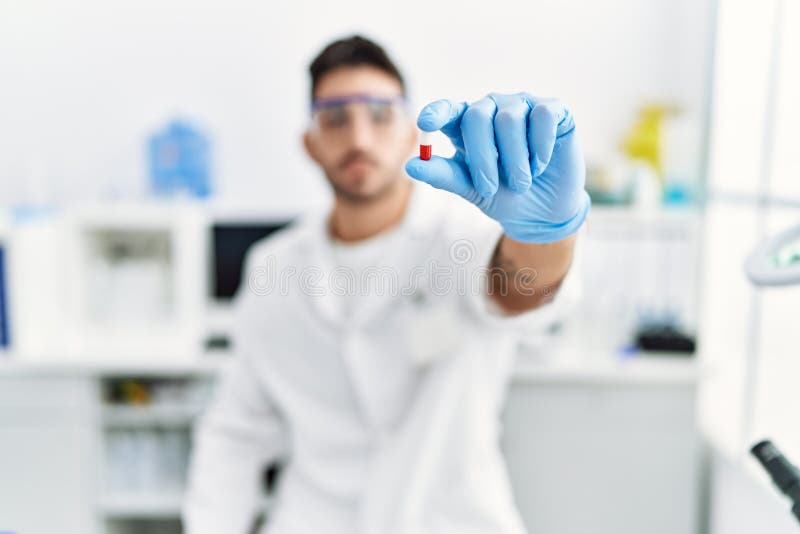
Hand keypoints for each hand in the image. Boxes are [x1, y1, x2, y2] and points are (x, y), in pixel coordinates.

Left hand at [405, 93, 589, 242]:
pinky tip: (539, 165)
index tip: (425, 123)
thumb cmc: (502, 195)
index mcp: (466, 124)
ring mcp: (522, 106)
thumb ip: (443, 175)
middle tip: (489, 188)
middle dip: (482, 158)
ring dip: (514, 160)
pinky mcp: (552, 110)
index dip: (437, 112)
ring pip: (510, 120)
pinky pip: (542, 117)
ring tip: (520, 183)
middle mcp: (492, 109)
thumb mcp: (471, 189)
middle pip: (477, 116)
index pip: (447, 110)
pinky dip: (539, 147)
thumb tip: (410, 166)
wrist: (542, 211)